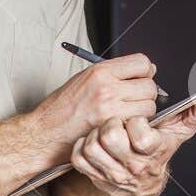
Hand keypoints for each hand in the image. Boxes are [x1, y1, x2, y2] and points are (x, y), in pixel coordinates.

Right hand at [26, 53, 159, 164]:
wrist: (45, 132)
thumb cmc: (63, 107)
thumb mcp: (86, 78)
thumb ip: (117, 72)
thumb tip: (149, 69)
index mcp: (100, 71)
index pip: (142, 62)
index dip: (145, 71)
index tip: (140, 78)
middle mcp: (106, 87)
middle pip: (149, 86)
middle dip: (145, 93)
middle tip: (133, 99)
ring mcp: (110, 109)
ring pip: (149, 106)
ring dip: (143, 111)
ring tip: (126, 113)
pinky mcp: (111, 127)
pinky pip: (139, 123)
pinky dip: (135, 125)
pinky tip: (122, 124)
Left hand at [69, 92, 195, 195]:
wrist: (139, 188)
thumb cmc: (158, 153)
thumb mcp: (179, 133)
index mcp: (153, 152)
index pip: (140, 135)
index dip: (137, 122)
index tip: (139, 121)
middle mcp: (132, 166)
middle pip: (111, 136)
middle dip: (113, 123)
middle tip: (118, 122)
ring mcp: (111, 172)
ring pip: (93, 145)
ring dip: (96, 134)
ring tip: (106, 132)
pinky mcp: (93, 174)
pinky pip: (80, 156)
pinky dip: (82, 146)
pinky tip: (94, 141)